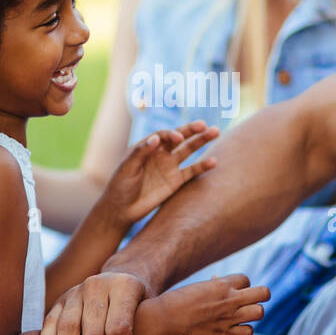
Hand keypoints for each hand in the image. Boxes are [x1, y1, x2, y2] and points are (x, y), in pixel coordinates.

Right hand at [41, 272, 150, 334]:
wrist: (124, 280)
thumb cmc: (141, 313)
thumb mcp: (148, 330)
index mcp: (125, 287)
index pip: (118, 329)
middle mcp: (99, 285)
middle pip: (92, 333)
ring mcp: (77, 290)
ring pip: (68, 329)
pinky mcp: (61, 298)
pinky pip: (50, 323)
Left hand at [99, 121, 219, 227]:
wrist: (121, 209)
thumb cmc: (120, 185)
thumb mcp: (127, 167)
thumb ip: (141, 152)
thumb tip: (156, 138)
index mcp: (147, 146)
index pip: (163, 136)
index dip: (171, 134)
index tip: (178, 138)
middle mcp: (160, 153)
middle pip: (179, 138)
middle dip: (192, 130)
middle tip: (204, 126)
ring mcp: (169, 166)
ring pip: (188, 150)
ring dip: (201, 141)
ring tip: (216, 132)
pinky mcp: (176, 181)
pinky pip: (192, 171)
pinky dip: (203, 166)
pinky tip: (213, 161)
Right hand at [157, 273, 268, 334]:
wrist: (163, 321)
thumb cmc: (177, 301)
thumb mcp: (197, 287)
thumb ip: (214, 285)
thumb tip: (220, 279)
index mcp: (221, 284)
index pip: (246, 280)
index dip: (240, 286)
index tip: (230, 292)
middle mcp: (229, 299)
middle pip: (264, 293)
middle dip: (259, 296)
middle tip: (248, 301)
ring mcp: (229, 318)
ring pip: (260, 312)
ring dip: (253, 313)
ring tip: (241, 315)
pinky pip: (249, 332)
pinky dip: (244, 330)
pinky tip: (233, 329)